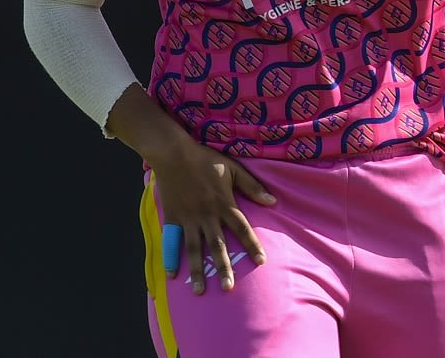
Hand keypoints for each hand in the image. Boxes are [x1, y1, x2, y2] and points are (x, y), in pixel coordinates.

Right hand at [149, 142, 276, 294]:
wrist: (174, 154)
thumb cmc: (206, 161)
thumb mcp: (234, 169)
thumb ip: (253, 187)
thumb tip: (273, 201)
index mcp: (224, 204)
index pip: (242, 228)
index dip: (252, 245)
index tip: (261, 262)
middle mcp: (207, 216)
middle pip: (218, 245)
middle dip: (224, 267)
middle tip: (229, 288)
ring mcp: (188, 219)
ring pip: (194, 250)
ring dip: (198, 270)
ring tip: (200, 291)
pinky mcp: (172, 218)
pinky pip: (172, 242)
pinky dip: (171, 258)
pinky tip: (173, 275)